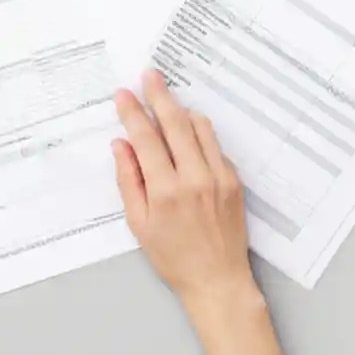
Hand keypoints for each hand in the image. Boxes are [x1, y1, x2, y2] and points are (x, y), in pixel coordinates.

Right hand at [112, 69, 256, 308]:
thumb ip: (128, 180)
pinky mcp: (233, 180)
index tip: (123, 94)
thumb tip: (121, 145)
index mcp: (165, 190)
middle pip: (175, 123)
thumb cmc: (173, 257)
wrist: (217, 280)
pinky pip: (214, 145)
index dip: (132, 112)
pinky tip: (187, 133)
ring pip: (199, 128)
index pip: (146, 138)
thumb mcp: (138, 223)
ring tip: (167, 99)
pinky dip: (199, 133)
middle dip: (159, 95)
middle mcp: (194, 178)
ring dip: (181, 110)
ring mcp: (218, 177)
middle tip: (149, 75)